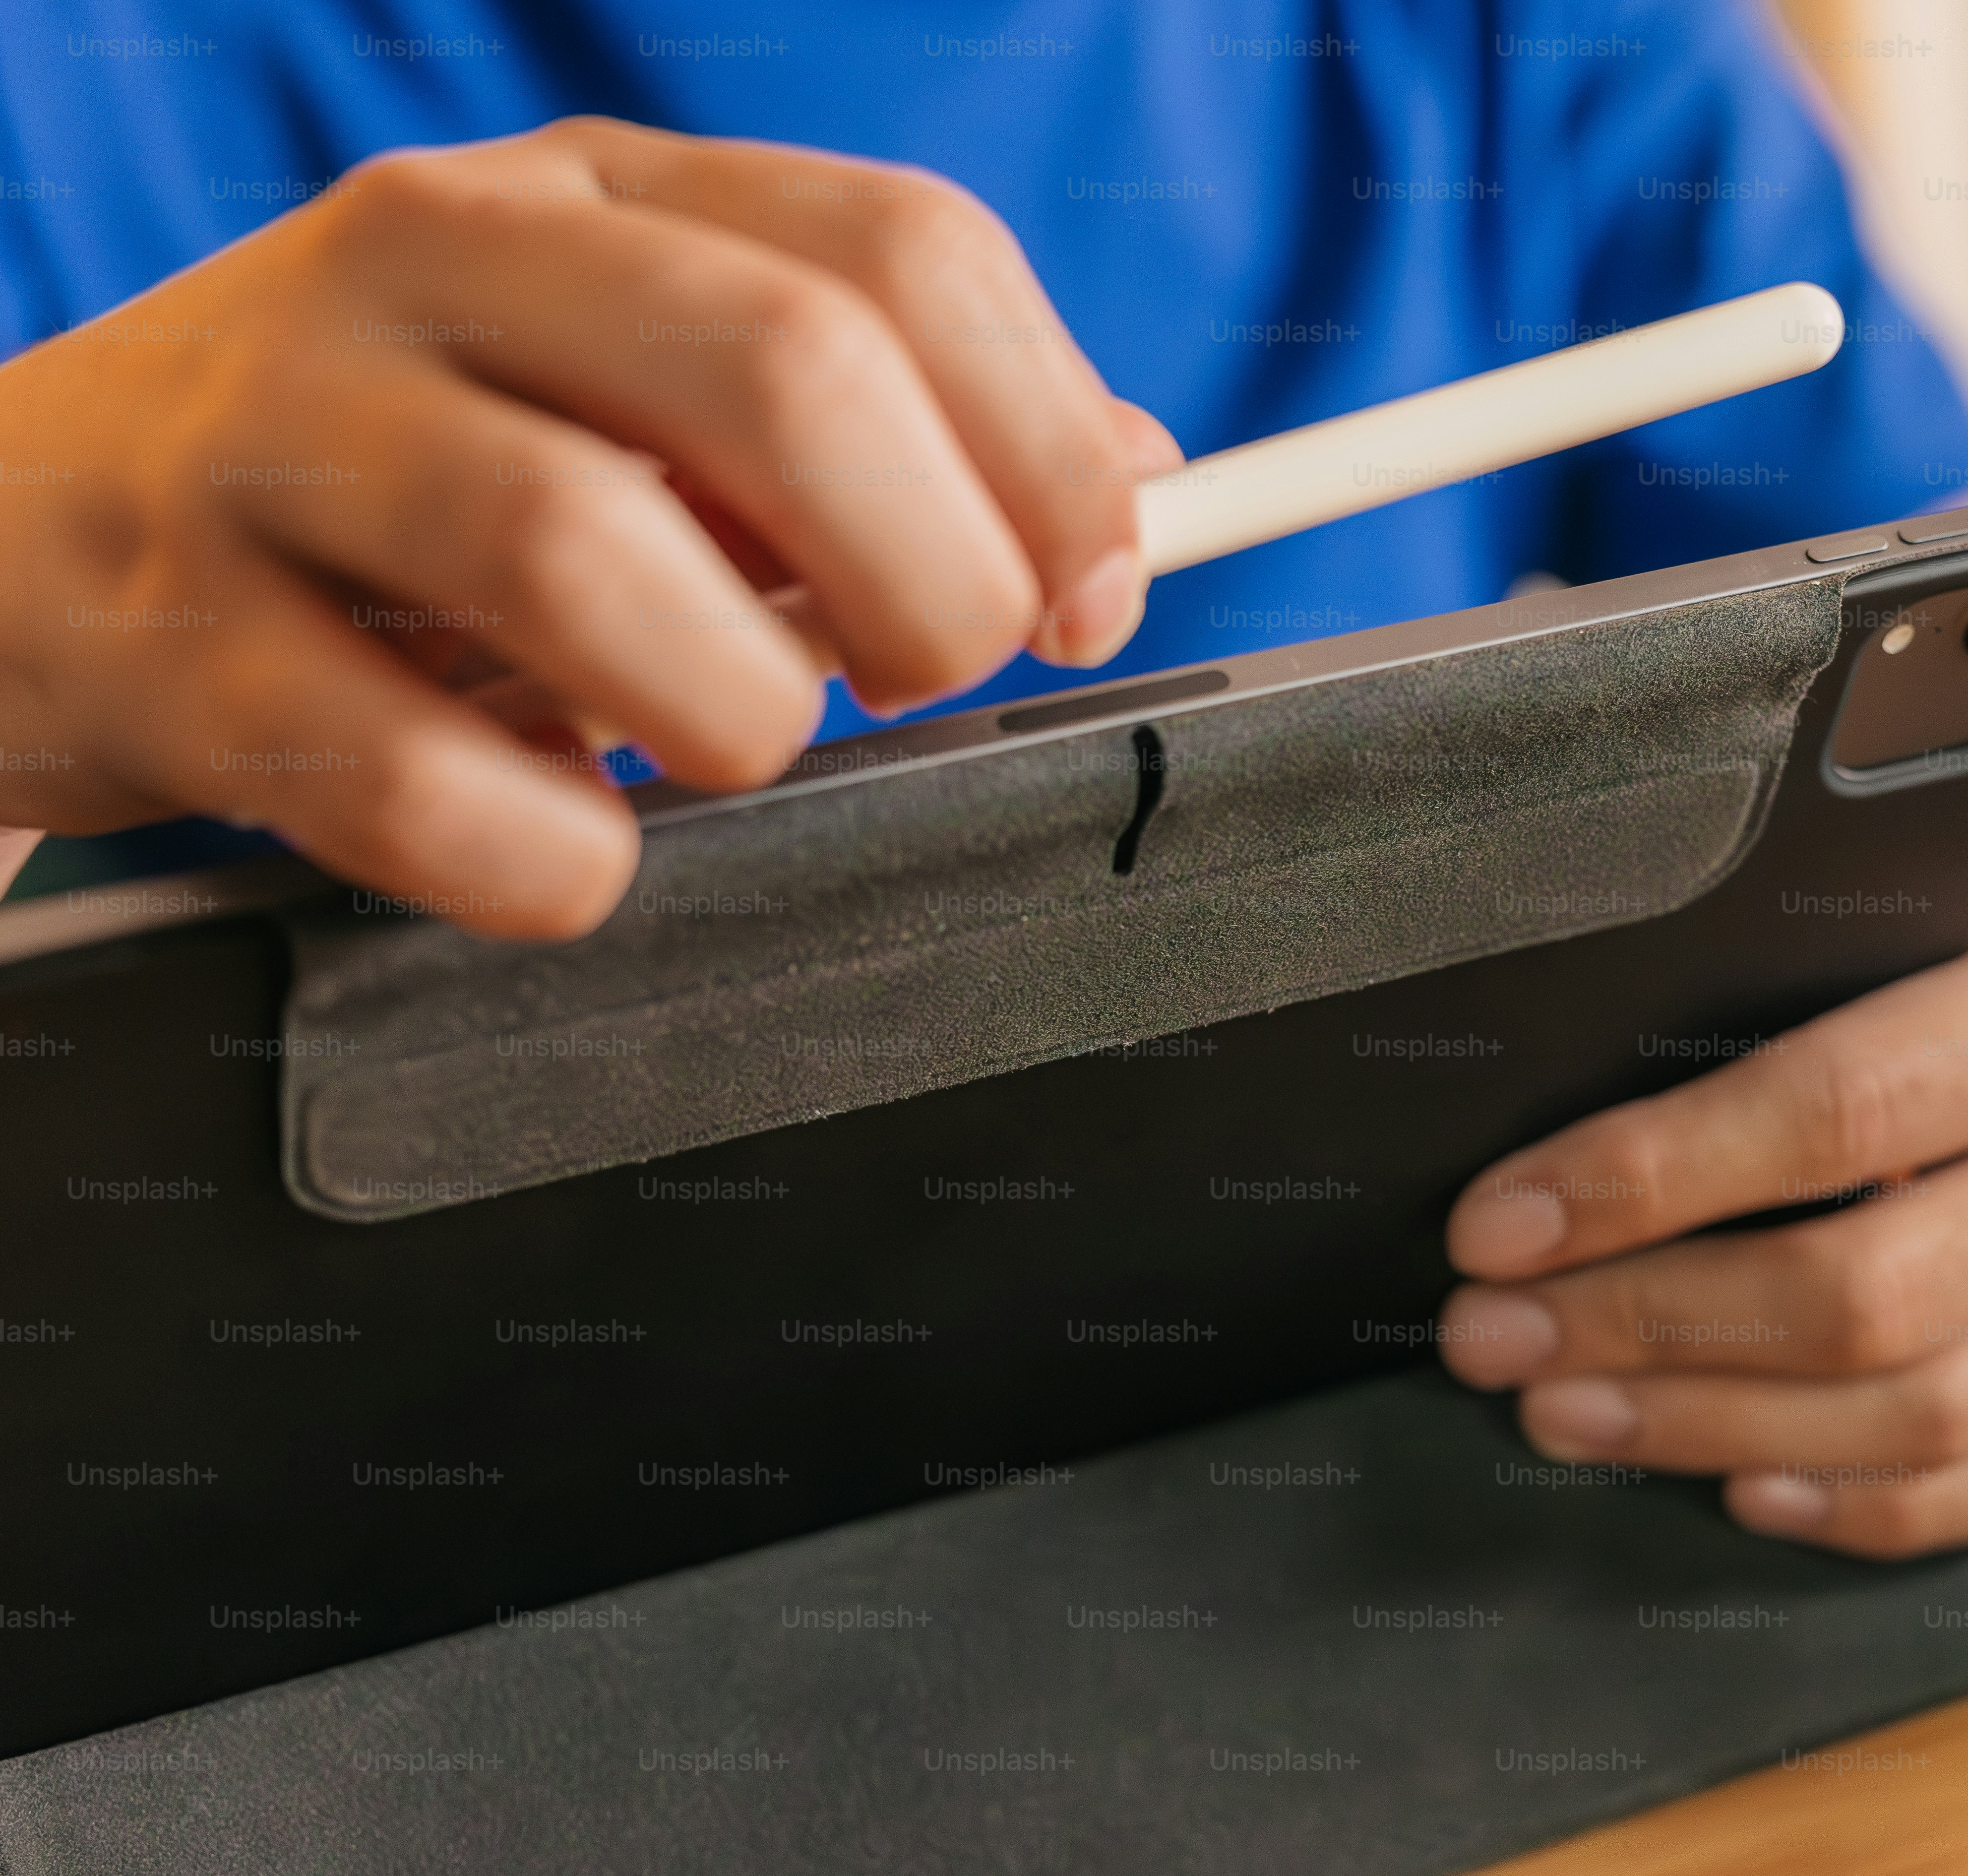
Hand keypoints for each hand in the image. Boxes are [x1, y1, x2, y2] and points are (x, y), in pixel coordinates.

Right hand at [0, 117, 1178, 937]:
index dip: (1044, 445)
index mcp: (591, 198)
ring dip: (728, 709)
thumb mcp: (634, 405)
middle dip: (921, 579)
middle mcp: (430, 262)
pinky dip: (542, 853)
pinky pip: (407, 772)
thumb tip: (1126, 483)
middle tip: (913, 682)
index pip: (903, 255)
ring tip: (716, 748)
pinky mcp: (164, 633)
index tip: (1082, 592)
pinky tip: (560, 844)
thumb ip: (880, 431)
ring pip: (586, 553)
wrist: (23, 538)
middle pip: (781, 371)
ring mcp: (275, 434)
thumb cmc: (395, 487)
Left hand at [1437, 636, 1967, 1556]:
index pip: (1840, 1112)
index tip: (1496, 1215)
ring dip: (1716, 1428)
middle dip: (1652, 1324)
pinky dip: (1867, 1507)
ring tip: (1554, 1405)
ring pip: (1921, 1410)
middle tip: (1484, 1331)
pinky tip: (1737, 1488)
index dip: (1653, 1177)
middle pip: (1870, 1292)